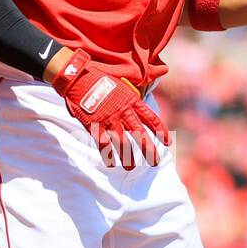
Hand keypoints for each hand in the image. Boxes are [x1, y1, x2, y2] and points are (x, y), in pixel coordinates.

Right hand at [52, 49, 168, 169]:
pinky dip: (106, 154)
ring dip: (127, 157)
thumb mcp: (121, 86)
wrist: (78, 78)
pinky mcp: (95, 125)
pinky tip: (110, 164)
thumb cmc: (99, 80)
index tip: (168, 142)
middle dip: (148, 149)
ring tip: (131, 168)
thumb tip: (137, 109)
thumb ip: (129, 99)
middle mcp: (123, 112)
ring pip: (122, 142)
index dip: (160, 131)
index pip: (150, 118)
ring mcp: (109, 119)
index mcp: (131, 101)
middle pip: (140, 134)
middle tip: (155, 162)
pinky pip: (103, 143)